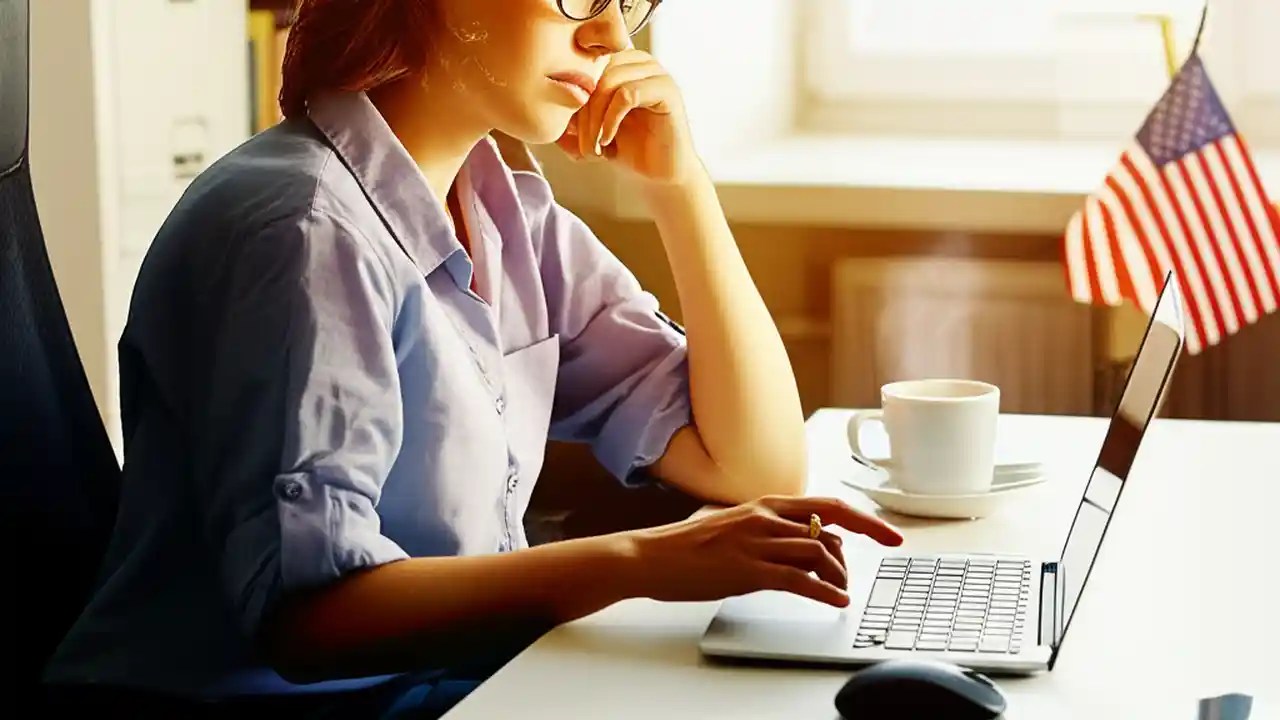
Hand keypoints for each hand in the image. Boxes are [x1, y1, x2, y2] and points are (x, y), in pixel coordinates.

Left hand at [555, 49, 700, 185]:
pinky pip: (629, 93)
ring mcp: (655, 74)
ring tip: (595, 146)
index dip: (571, 95)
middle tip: (583, 144)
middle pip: (595, 71)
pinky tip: (609, 140)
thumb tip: (538, 109)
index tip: (569, 130)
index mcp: (618, 63)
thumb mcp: (586, 131)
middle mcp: (638, 62)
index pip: (583, 64)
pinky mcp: (667, 91)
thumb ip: (566, 117)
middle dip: (581, 110)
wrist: (658, 178)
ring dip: (594, 118)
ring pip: (610, 81)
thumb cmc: (625, 151)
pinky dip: (612, 119)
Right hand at [625, 496, 903, 607]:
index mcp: (763, 505)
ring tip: (842, 590)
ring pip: (818, 553)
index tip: (887, 532)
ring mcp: (756, 543)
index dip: (864, 518)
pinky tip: (835, 600)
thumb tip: (802, 541)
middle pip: (830, 528)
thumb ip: (767, 530)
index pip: (827, 505)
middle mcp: (764, 518)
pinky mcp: (747, 570)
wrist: (649, 556)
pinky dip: (824, 591)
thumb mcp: (732, 526)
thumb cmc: (686, 546)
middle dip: (862, 545)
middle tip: (875, 561)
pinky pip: (798, 579)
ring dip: (839, 575)